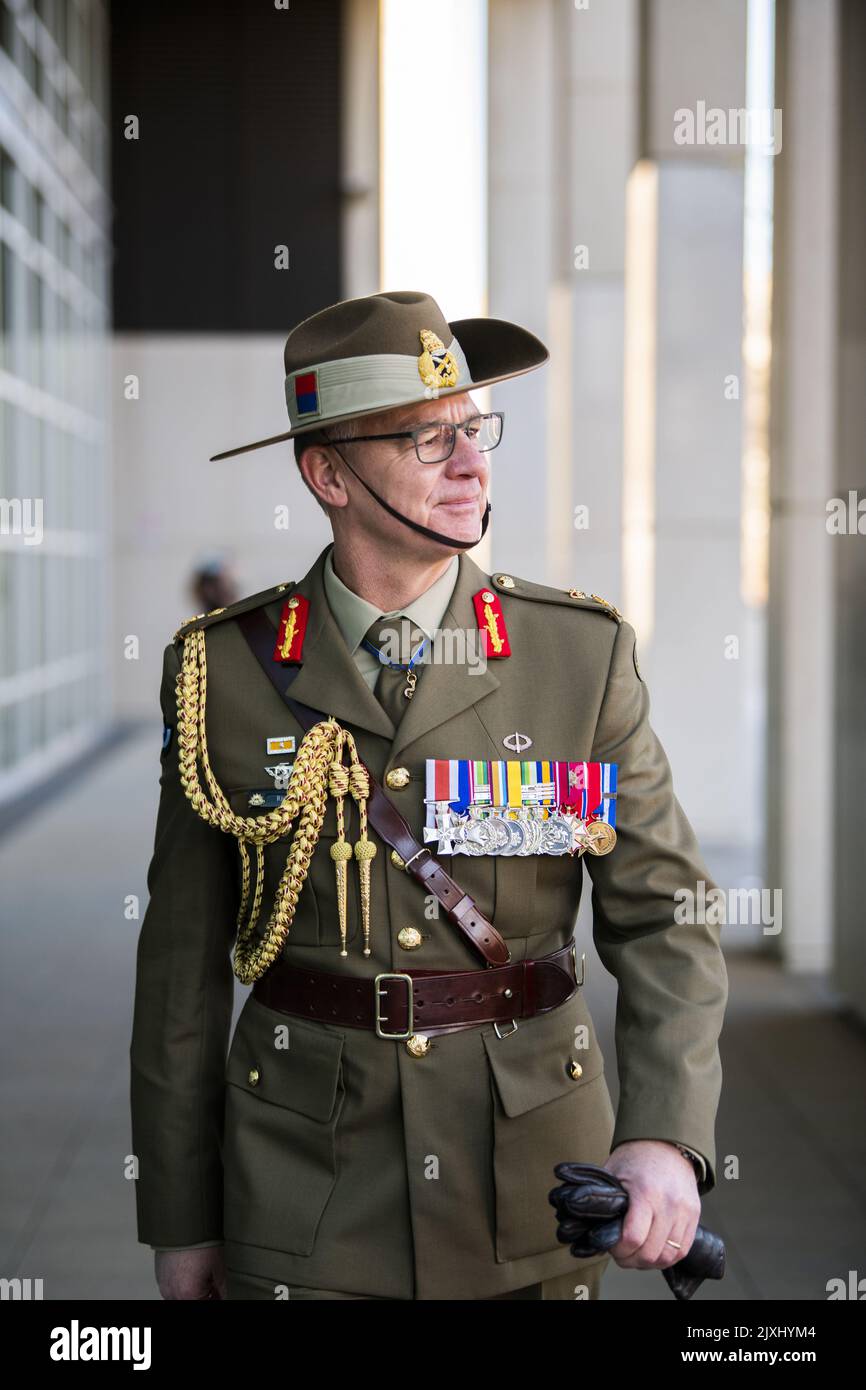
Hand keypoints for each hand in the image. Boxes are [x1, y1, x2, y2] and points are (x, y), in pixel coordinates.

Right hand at [155, 1247, 226, 1299]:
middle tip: (212, 1285)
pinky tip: (189, 1270)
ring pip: (179, 1296)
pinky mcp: (159, 1275)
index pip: (205, 1304)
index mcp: (188, 1295)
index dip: (215, 1298)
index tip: (218, 1293)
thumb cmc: (199, 1242)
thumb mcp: (218, 1267)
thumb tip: (222, 1295)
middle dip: (203, 1295)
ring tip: (200, 1275)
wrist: (183, 1223)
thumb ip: (221, 1288)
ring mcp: (164, 1285)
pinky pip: (171, 1286)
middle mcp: (173, 1293)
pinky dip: (180, 1282)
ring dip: (190, 1290)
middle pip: (191, 1301)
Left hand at [602, 1140, 700, 1270]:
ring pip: (668, 1256)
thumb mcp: (614, 1174)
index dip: (619, 1250)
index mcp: (645, 1193)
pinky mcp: (694, 1215)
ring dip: (649, 1262)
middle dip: (631, 1260)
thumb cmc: (636, 1157)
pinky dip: (667, 1257)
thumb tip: (592, 1229)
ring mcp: (685, 1211)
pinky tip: (653, 1251)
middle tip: (621, 1254)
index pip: (633, 1238)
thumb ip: (605, 1202)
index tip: (610, 1246)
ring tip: (636, 1254)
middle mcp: (669, 1204)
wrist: (666, 1141)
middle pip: (650, 1253)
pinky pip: (682, 1250)